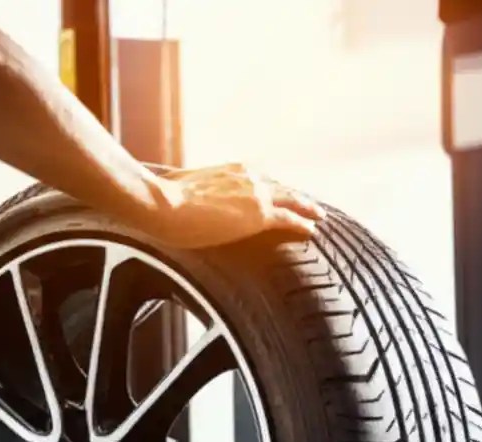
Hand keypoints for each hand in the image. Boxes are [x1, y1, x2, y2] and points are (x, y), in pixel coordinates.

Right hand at [143, 163, 326, 248]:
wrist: (164, 203)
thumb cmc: (163, 197)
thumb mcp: (180, 185)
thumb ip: (189, 188)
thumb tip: (175, 191)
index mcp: (230, 169)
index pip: (259, 178)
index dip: (272, 187)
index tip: (279, 192)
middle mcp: (248, 176)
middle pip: (280, 186)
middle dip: (295, 195)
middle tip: (309, 204)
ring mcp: (256, 194)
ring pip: (291, 199)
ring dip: (307, 207)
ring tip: (319, 216)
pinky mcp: (259, 214)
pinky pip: (290, 219)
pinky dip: (303, 223)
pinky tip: (313, 230)